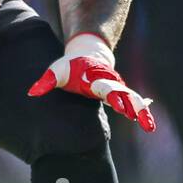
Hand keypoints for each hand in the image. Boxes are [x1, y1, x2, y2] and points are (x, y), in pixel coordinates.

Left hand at [29, 33, 154, 131]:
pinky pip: (135, 103)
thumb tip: (32, 92)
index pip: (106, 89)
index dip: (113, 96)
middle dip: (132, 106)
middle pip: (124, 95)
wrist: (88, 55)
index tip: (119, 105)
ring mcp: (118, 90)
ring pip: (133, 100)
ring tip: (149, 126)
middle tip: (139, 117)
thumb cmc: (71, 66)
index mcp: (96, 80)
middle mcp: (111, 84)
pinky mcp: (121, 95)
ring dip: (141, 112)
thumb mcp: (58, 70)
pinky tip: (148, 124)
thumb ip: (47, 81)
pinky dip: (142, 111)